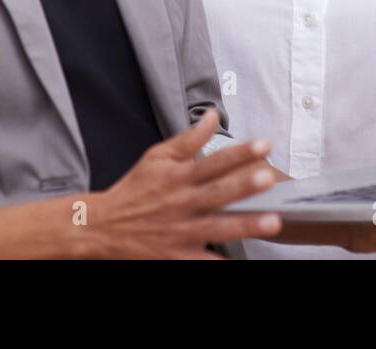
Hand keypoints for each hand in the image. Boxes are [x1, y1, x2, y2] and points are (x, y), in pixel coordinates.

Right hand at [82, 111, 282, 257]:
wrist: (103, 226)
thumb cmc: (135, 190)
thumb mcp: (157, 157)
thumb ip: (188, 139)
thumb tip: (211, 115)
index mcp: (178, 176)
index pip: (213, 160)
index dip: (239, 152)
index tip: (263, 145)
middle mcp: (181, 203)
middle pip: (217, 193)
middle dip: (243, 186)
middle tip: (268, 178)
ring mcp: (180, 232)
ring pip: (218, 228)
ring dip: (245, 224)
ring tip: (272, 221)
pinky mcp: (177, 257)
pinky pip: (204, 261)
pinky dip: (220, 261)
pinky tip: (241, 261)